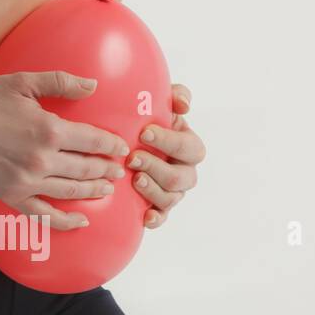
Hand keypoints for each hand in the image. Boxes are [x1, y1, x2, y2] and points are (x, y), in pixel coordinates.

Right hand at [0, 71, 130, 230]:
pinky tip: (81, 221)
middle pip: (86, 167)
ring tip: (107, 190)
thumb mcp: (24, 82)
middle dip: (107, 169)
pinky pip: (44, 214)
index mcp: (50, 130)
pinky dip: (65, 221)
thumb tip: (92, 85)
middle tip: (119, 171)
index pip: (93, 141)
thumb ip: (61, 83)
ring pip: (71, 191)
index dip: (111, 145)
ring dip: (93, 191)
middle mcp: (43, 159)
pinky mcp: (12, 196)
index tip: (122, 148)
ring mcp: (28, 181)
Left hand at [128, 83, 204, 228]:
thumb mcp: (161, 103)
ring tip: (135, 180)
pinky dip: (156, 219)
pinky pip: (162, 217)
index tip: (145, 133)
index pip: (187, 146)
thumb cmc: (146, 119)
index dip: (168, 141)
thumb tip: (183, 105)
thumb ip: (176, 95)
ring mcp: (173, 191)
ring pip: (171, 197)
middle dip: (157, 168)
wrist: (125, 140)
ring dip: (153, 190)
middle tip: (133, 158)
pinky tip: (146, 217)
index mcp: (188, 145)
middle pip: (180, 177)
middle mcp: (185, 170)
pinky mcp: (159, 206)